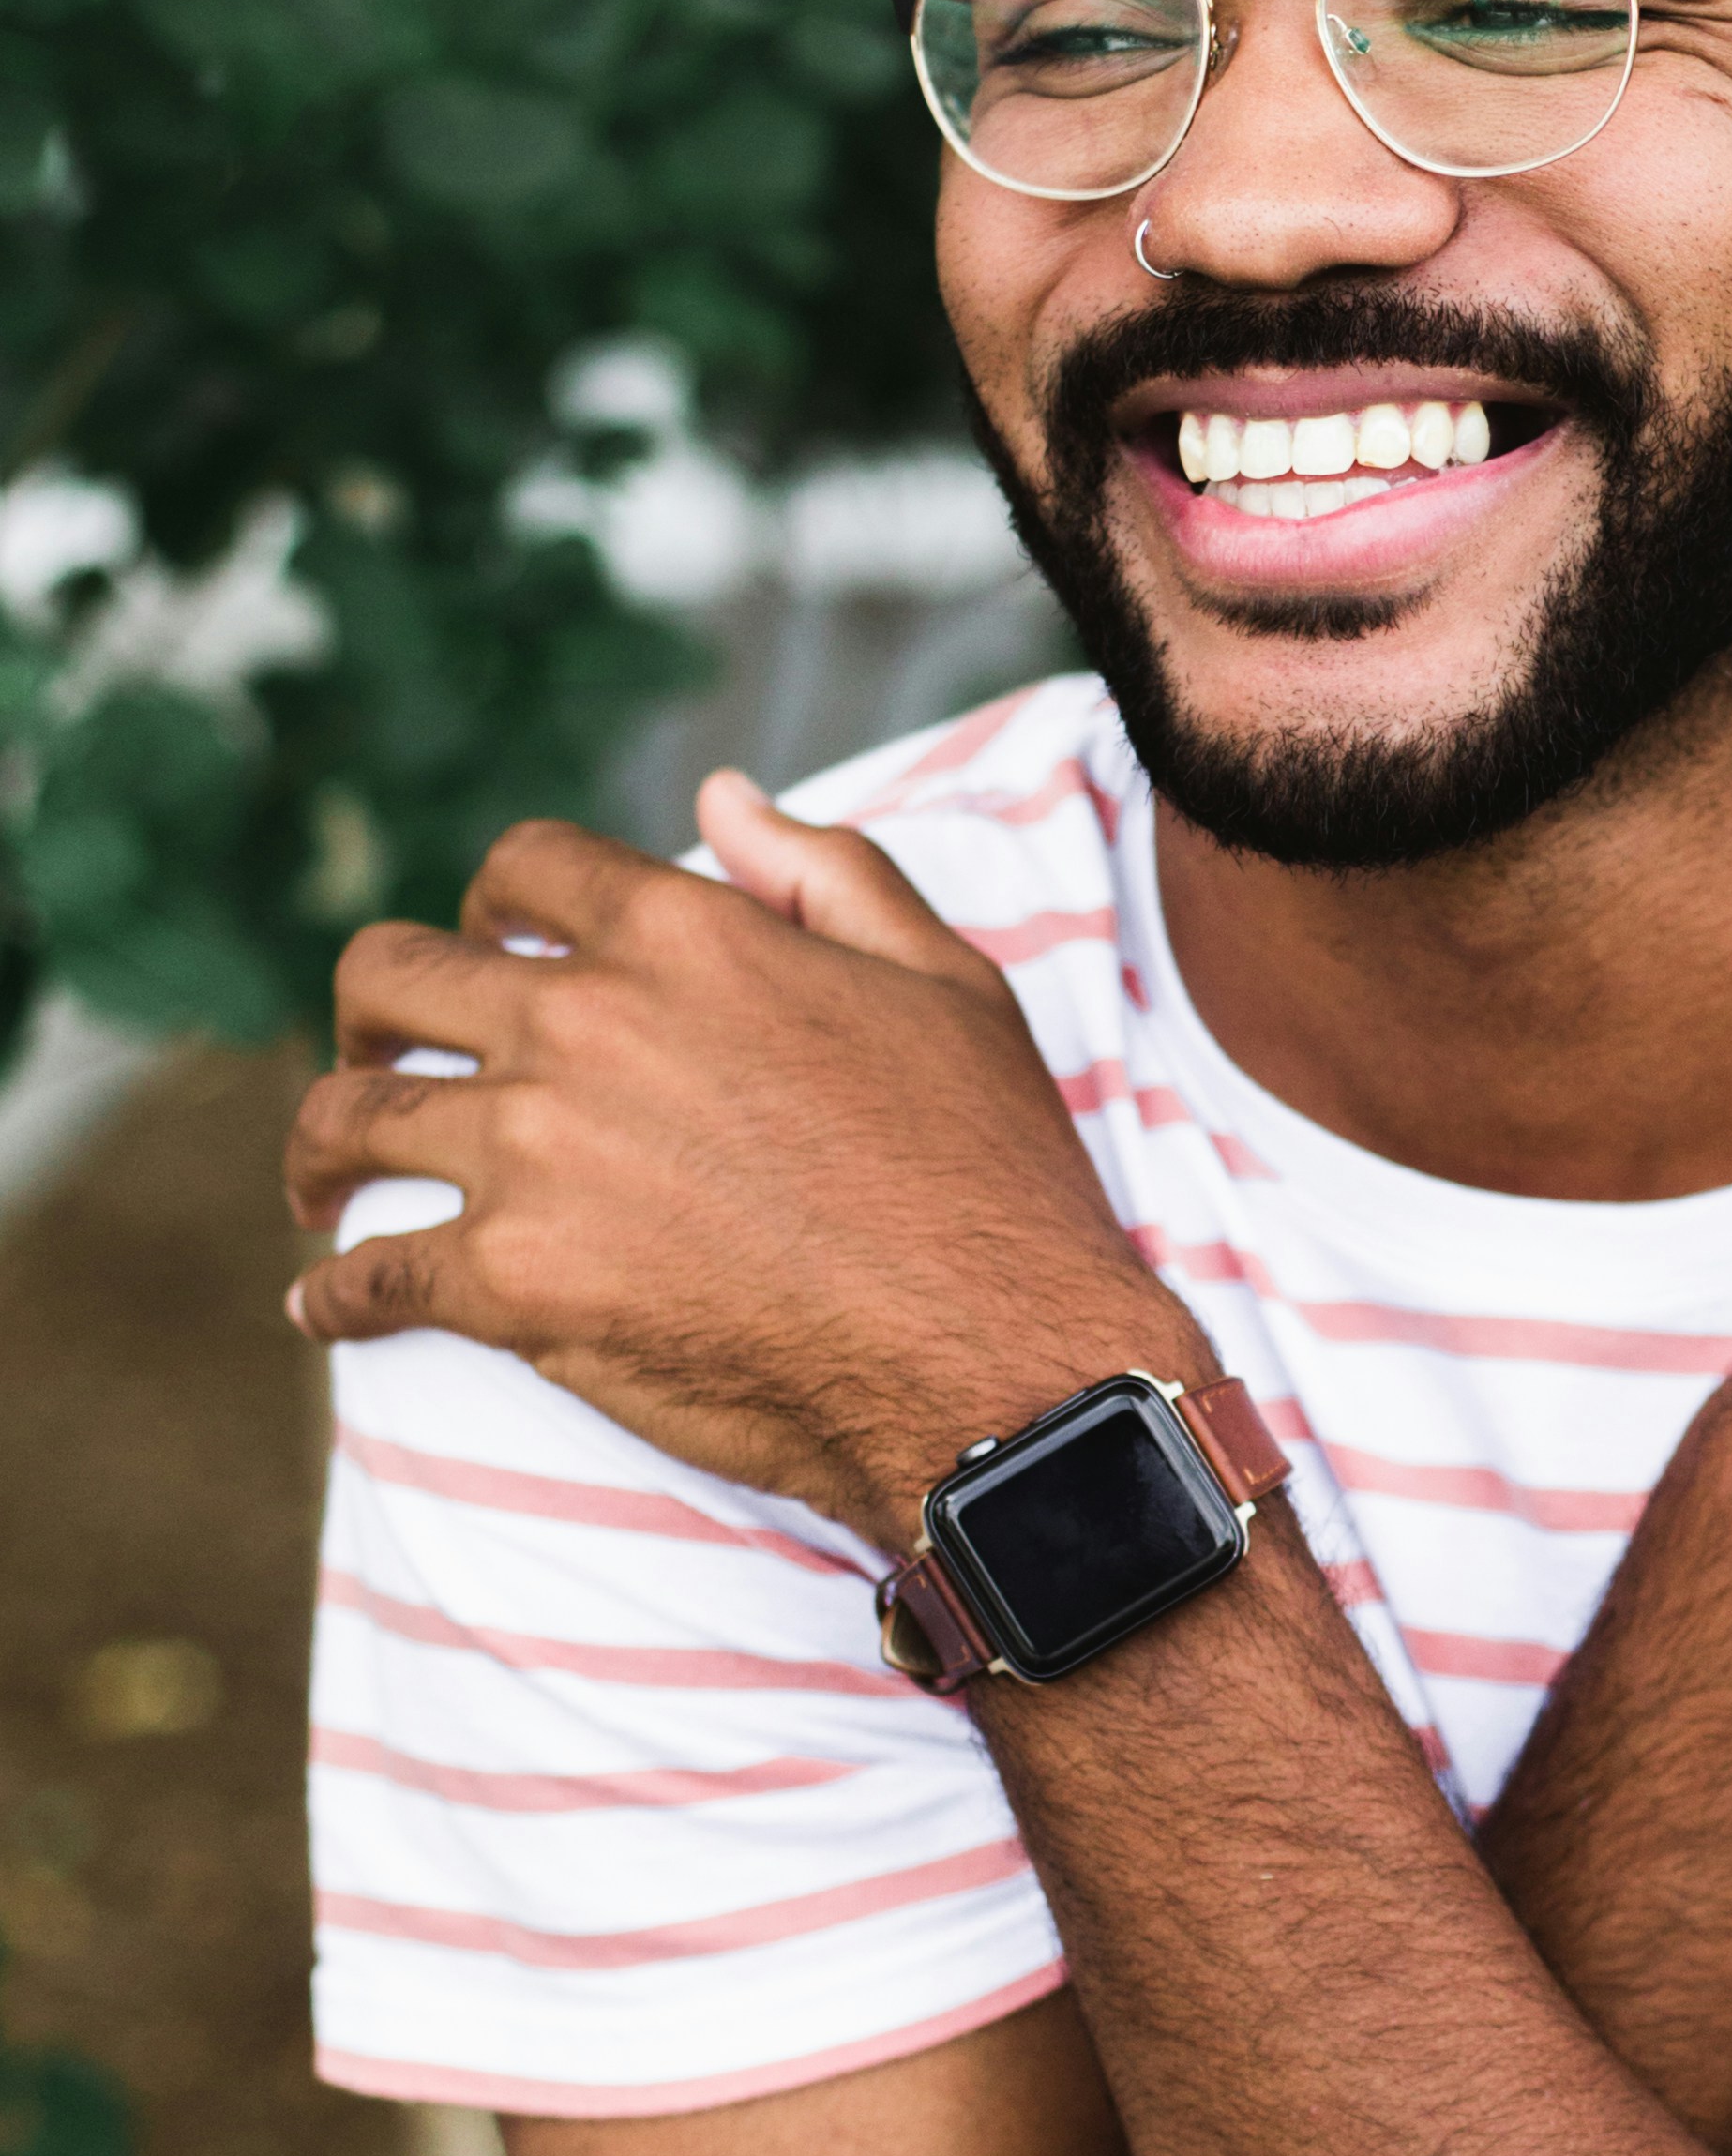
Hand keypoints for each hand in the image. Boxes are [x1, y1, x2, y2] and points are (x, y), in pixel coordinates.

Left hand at [283, 773, 1198, 1543]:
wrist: (987, 1357)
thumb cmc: (987, 1173)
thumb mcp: (944, 980)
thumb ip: (825, 872)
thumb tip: (718, 798)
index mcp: (685, 934)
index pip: (523, 870)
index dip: (495, 902)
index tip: (490, 948)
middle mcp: (584, 1022)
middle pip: (391, 976)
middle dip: (372, 1011)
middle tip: (382, 1056)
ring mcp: (533, 1154)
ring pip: (346, 1121)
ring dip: (320, 1150)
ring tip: (322, 1183)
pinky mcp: (512, 1285)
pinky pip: (367, 1278)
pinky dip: (331, 1298)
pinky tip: (326, 1309)